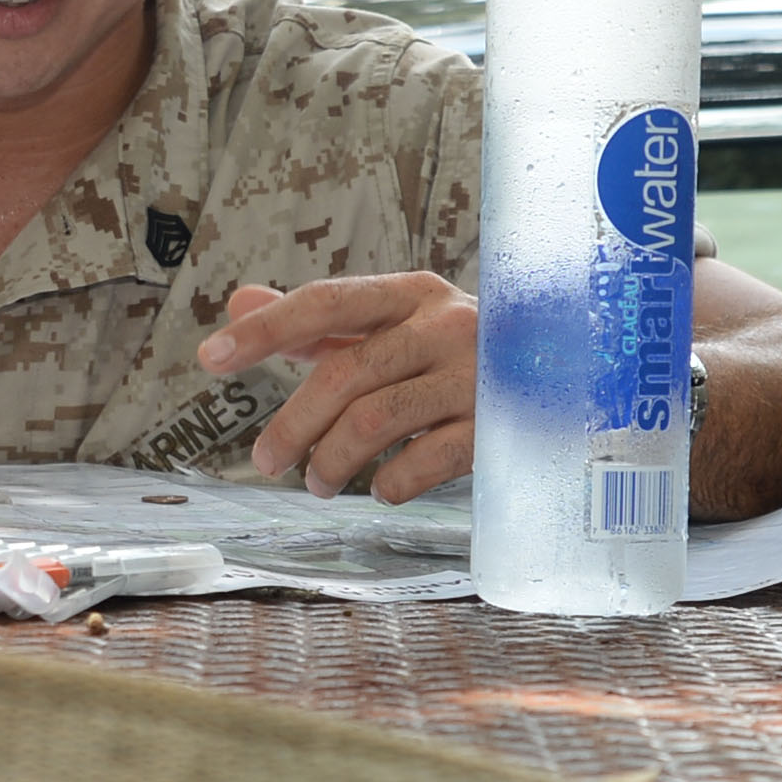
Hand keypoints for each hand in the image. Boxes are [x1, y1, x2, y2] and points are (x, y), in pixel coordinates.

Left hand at [205, 273, 477, 499]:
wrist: (571, 378)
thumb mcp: (395, 326)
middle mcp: (445, 326)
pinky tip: (383, 487)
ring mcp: (475, 377)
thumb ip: (320, 323)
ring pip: (374, 423)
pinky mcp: (497, 429)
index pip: (327, 303)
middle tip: (267, 462)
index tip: (210, 359)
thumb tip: (239, 302)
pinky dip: (389, 484)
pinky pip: (421, 464)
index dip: (266, 331)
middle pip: (344, 374)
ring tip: (319, 482)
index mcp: (411, 294)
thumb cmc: (460, 355)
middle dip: (292, 425)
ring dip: (331, 462)